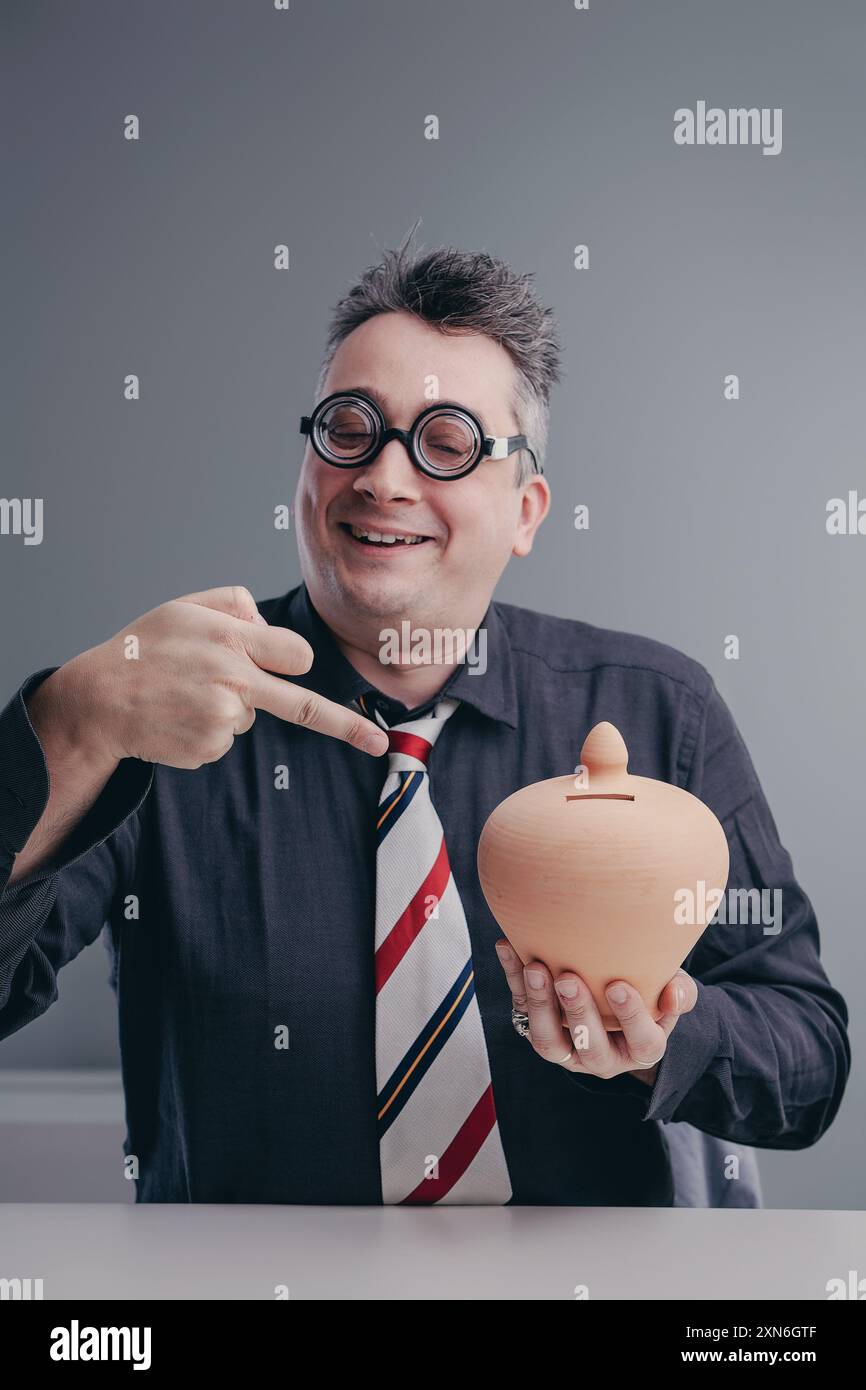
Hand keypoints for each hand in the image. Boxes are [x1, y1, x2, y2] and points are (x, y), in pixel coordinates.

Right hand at [38, 585, 390, 770]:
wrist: (98, 700)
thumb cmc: (144, 648)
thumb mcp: (185, 606)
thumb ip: (236, 604)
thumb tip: (269, 626)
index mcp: (232, 639)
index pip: (296, 654)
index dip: (296, 660)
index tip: (323, 675)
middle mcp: (233, 680)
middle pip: (302, 705)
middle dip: (346, 726)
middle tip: (380, 743)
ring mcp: (222, 718)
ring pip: (250, 715)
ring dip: (228, 705)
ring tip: (183, 693)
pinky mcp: (209, 748)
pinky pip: (225, 737)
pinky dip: (208, 728)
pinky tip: (177, 716)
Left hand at [495, 940, 696, 1084]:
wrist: (617, 993)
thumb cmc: (649, 992)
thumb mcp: (671, 993)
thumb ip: (679, 993)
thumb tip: (672, 991)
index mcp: (641, 1049)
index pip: (642, 1042)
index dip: (631, 1017)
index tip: (619, 985)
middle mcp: (601, 1057)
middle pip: (590, 1047)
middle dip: (578, 1013)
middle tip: (568, 979)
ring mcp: (567, 1048)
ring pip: (548, 1041)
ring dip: (539, 1005)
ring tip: (535, 968)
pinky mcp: (538, 1028)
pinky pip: (520, 1008)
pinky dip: (513, 978)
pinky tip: (508, 947)